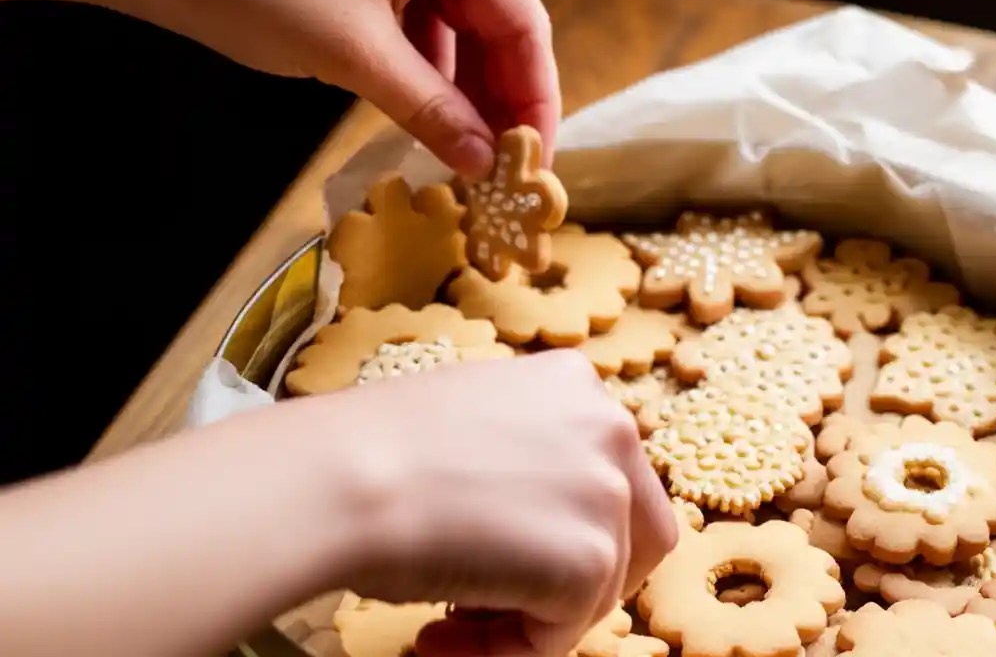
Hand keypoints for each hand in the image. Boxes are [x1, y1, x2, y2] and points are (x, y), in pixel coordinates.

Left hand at [64, 0, 560, 177]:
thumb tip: (483, 161)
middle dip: (500, 102)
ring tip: (466, 160)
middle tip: (503, 172)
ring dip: (463, 96)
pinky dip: (425, 78)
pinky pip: (418, 29)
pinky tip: (427, 124)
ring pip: (457, 33)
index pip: (522, 20)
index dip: (535, 97)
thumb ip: (431, 108)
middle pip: (495, 27)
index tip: (533, 161)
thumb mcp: (354, 52)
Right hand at [318, 350, 676, 656]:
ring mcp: (607, 493)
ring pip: (596, 591)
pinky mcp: (590, 559)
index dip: (559, 531)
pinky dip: (510, 649)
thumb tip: (534, 523)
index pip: (609, 477)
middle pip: (635, 536)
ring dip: (526, 621)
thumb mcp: (471, 423)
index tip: (495, 555)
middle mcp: (609, 427)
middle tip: (496, 609)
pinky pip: (561, 633)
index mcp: (575, 385)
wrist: (340, 480)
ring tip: (445, 627)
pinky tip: (440, 634)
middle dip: (574, 584)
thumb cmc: (371, 452)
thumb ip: (525, 456)